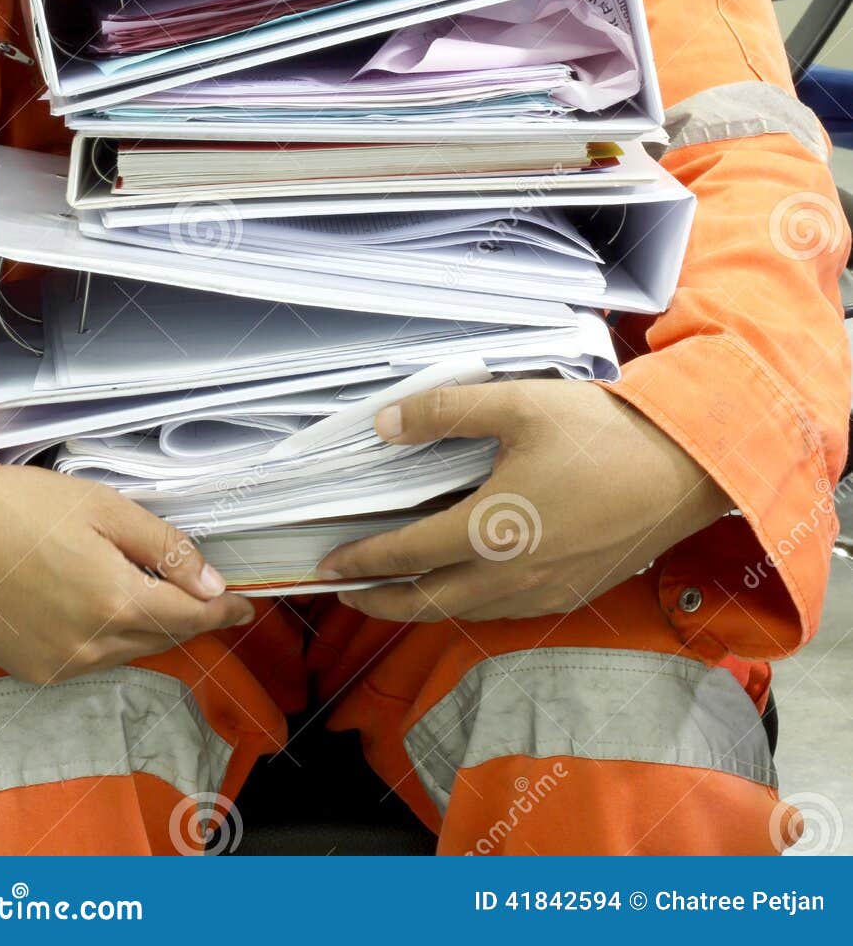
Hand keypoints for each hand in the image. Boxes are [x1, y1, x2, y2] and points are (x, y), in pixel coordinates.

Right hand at [0, 465, 253, 681]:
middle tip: (211, 596)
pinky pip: (93, 660)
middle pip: (163, 637)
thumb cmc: (19, 508)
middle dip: (189, 616)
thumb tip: (211, 582)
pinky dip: (111, 637)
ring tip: (152, 592)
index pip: (189, 616)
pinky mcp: (35, 673)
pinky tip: (104, 605)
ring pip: (129, 650)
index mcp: (115, 600)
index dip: (224, 611)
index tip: (246, 607)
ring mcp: (61, 666)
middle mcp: (91, 645)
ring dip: (150, 626)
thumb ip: (164, 548)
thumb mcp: (104, 509)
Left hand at [314, 376, 729, 621]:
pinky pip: (504, 611)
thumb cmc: (603, 435)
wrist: (686, 470)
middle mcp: (511, 574)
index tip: (329, 564)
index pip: (406, 554)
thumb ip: (444, 412)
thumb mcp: (518, 405)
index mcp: (490, 530)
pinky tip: (467, 585)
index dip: (363, 560)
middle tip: (347, 593)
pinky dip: (469, 604)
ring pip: (466, 612)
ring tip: (399, 591)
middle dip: (380, 601)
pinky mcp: (573, 595)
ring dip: (424, 605)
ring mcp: (545, 592)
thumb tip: (384, 423)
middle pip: (428, 601)